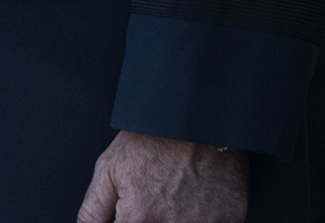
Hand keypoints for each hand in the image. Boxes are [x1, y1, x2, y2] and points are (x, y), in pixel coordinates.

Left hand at [77, 131, 246, 222]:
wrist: (200, 111)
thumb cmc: (154, 138)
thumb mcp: (109, 169)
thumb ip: (92, 212)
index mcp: (138, 220)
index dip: (129, 221)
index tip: (137, 211)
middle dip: (152, 219)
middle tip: (156, 201)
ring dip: (178, 219)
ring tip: (177, 198)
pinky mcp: (232, 217)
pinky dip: (205, 218)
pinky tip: (198, 201)